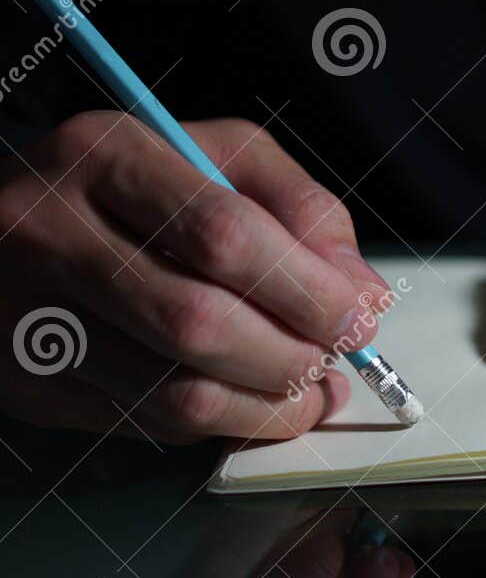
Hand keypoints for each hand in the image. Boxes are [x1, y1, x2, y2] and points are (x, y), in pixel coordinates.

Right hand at [0, 113, 391, 439]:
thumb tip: (359, 291)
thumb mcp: (215, 156)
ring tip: (308, 394)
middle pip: (199, 323)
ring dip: (264, 408)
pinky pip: (144, 421)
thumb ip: (298, 205)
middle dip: (292, 357)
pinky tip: (247, 400)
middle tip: (337, 364)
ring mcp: (24, 313)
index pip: (225, 236)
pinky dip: (215, 422)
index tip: (360, 318)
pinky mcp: (24, 379)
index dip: (308, 291)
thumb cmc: (130, 187)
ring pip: (171, 391)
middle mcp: (47, 231)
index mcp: (105, 155)